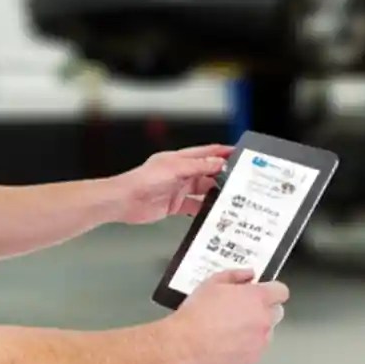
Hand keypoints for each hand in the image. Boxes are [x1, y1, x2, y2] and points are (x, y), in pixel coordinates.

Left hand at [110, 144, 229, 224]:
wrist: (124, 201)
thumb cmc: (142, 180)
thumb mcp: (175, 169)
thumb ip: (198, 166)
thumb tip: (218, 162)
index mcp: (179, 159)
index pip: (205, 153)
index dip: (222, 152)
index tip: (238, 153)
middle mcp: (180, 173)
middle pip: (206, 172)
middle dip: (222, 174)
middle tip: (239, 178)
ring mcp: (178, 189)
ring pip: (202, 190)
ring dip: (214, 192)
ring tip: (230, 196)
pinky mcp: (174, 205)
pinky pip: (193, 206)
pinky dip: (203, 209)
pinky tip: (212, 211)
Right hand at [167, 269, 289, 363]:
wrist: (185, 341)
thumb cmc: (198, 311)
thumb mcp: (213, 282)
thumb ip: (236, 275)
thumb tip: (249, 274)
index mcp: (257, 298)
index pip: (281, 291)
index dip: (272, 290)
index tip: (263, 292)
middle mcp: (263, 319)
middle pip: (277, 311)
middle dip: (265, 308)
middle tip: (245, 309)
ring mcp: (260, 340)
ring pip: (268, 330)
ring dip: (258, 327)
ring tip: (235, 327)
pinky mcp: (253, 357)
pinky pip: (258, 347)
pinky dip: (250, 343)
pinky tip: (232, 340)